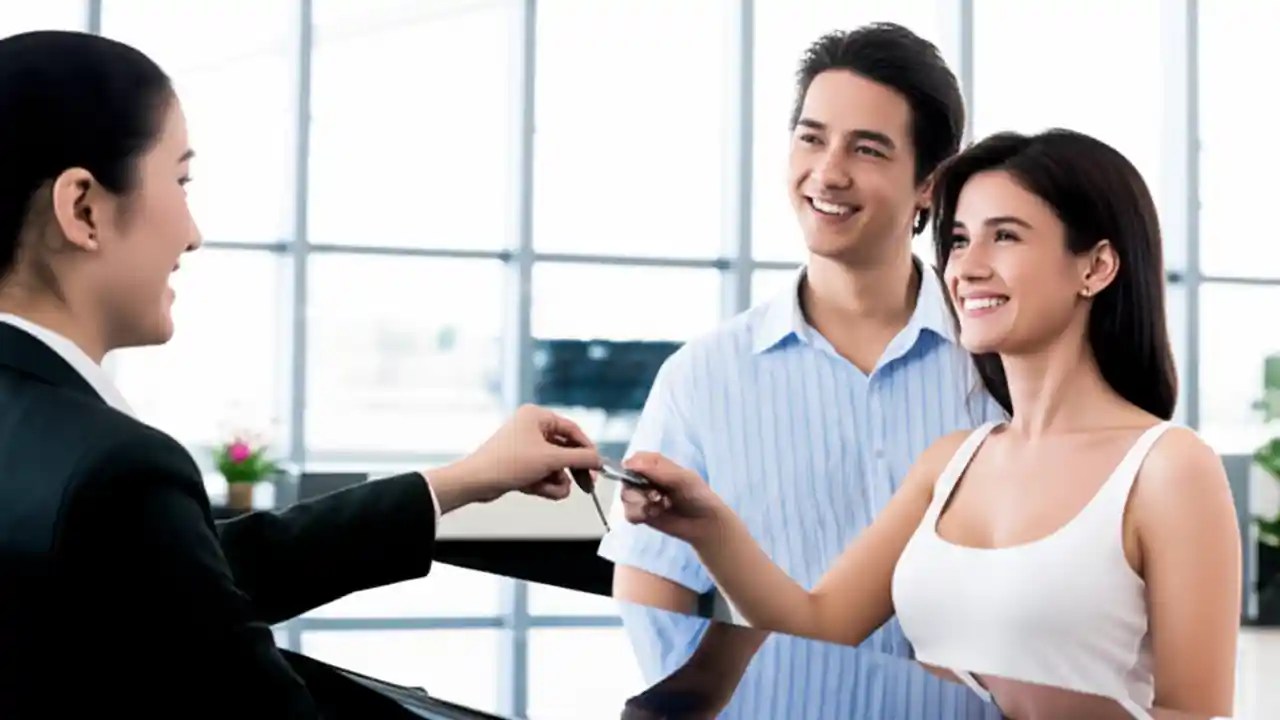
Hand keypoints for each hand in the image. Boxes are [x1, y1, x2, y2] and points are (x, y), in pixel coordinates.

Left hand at [427, 404, 600, 512]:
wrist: (477, 482)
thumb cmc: (507, 463)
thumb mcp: (550, 459)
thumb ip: (579, 458)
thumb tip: (598, 459)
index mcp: (536, 416)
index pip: (572, 430)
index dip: (586, 448)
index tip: (597, 464)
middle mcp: (531, 428)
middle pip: (565, 450)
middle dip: (573, 470)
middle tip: (587, 485)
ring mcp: (525, 447)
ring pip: (554, 465)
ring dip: (557, 480)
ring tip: (552, 489)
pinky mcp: (520, 464)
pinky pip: (542, 474)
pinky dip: (545, 484)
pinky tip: (540, 490)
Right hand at [618, 452, 726, 546]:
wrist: (704, 523)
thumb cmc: (698, 495)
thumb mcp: (683, 478)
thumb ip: (658, 470)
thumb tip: (630, 463)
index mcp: (656, 465)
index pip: (635, 460)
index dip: (634, 468)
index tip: (642, 477)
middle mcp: (645, 479)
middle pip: (626, 479)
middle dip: (639, 490)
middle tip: (657, 496)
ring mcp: (642, 497)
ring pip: (626, 497)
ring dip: (641, 503)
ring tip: (660, 507)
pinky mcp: (641, 515)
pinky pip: (629, 513)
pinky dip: (640, 515)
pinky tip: (654, 515)